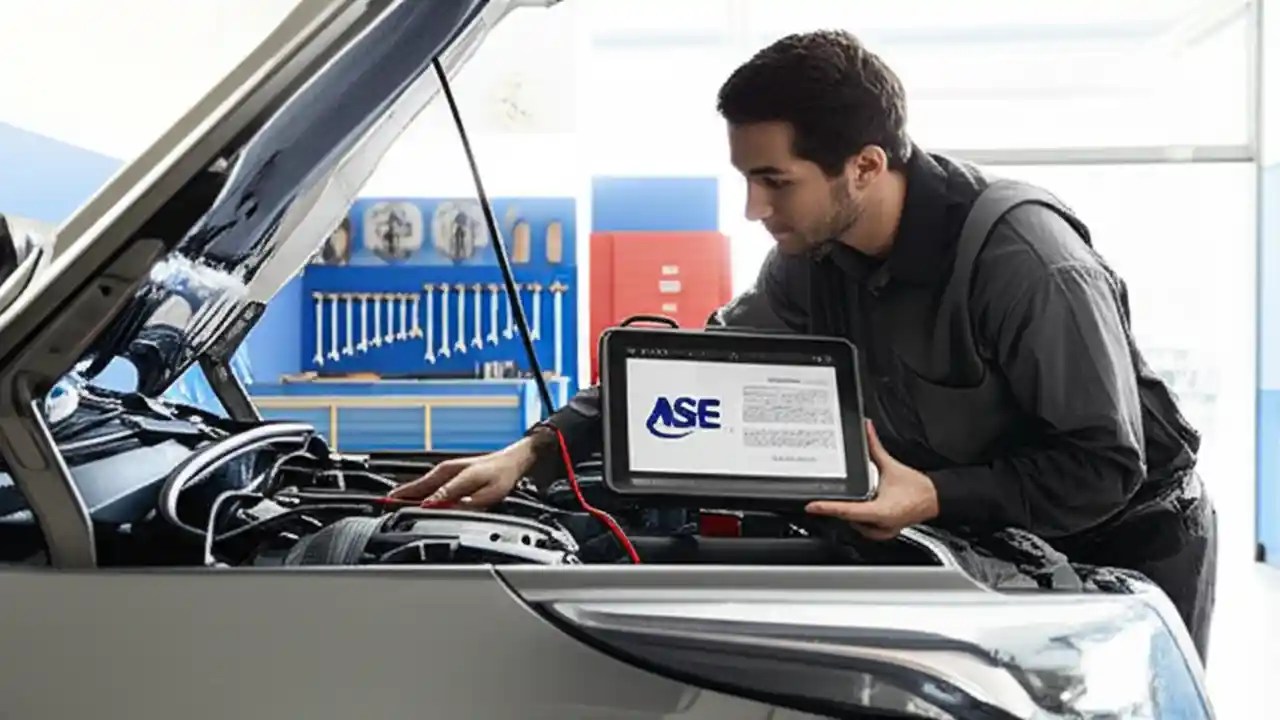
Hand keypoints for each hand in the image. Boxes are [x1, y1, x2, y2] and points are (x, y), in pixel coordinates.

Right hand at [387, 437, 537, 508]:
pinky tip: (413, 497)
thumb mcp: (481, 490)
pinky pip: (429, 485)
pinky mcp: (451, 476)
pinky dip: (418, 491)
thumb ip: (456, 498)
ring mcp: (447, 473)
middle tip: (381, 505)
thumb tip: (434, 505)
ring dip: (406, 493)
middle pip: (416, 487)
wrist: (512, 462)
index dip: (405, 503)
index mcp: (449, 474)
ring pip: (421, 485)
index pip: (421, 493)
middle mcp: (444, 472)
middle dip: (399, 496)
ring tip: (390, 502)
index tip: (389, 508)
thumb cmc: (500, 474)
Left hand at [805, 420, 938, 540]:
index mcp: (881, 511)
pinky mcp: (883, 531)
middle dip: (835, 509)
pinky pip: (864, 527)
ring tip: (841, 502)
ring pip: (855, 525)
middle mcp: (880, 525)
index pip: (847, 510)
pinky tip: (855, 508)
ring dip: (847, 514)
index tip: (812, 506)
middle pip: (848, 519)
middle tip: (823, 500)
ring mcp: (882, 530)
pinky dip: (857, 518)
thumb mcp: (892, 466)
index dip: (827, 508)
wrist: (935, 498)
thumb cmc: (918, 489)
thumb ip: (875, 448)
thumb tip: (866, 430)